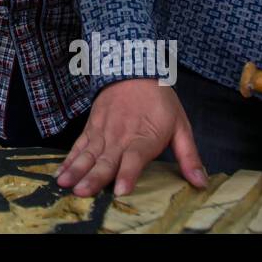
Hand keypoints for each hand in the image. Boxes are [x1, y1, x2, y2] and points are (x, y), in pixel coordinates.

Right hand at [58, 78, 207, 196]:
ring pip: (87, 154)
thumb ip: (189, 156)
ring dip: (76, 169)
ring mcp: (102, 133)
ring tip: (64, 183)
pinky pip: (78, 146)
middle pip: (106, 160)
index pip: (134, 159)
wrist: (133, 69)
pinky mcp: (91, 128)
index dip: (127, 174)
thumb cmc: (159, 100)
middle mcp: (120, 138)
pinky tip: (60, 171)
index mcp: (143, 138)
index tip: (120, 190)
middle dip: (93, 177)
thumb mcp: (181, 125)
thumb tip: (201, 182)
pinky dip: (68, 159)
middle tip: (82, 192)